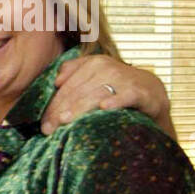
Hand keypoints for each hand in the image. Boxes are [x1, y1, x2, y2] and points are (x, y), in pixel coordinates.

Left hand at [43, 55, 172, 137]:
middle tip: (48, 130)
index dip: (52, 106)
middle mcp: (106, 68)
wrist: (150, 91)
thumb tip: (56, 81)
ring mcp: (123, 78)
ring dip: (79, 108)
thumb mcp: (94, 75)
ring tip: (65, 121)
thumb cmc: (115, 86)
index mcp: (92, 63)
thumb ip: (73, 71)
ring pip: (96, 95)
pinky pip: (125, 96)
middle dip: (60, 112)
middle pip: (77, 92)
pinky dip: (115, 101)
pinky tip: (104, 108)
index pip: (66, 87)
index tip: (44, 125)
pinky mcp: (140, 91)